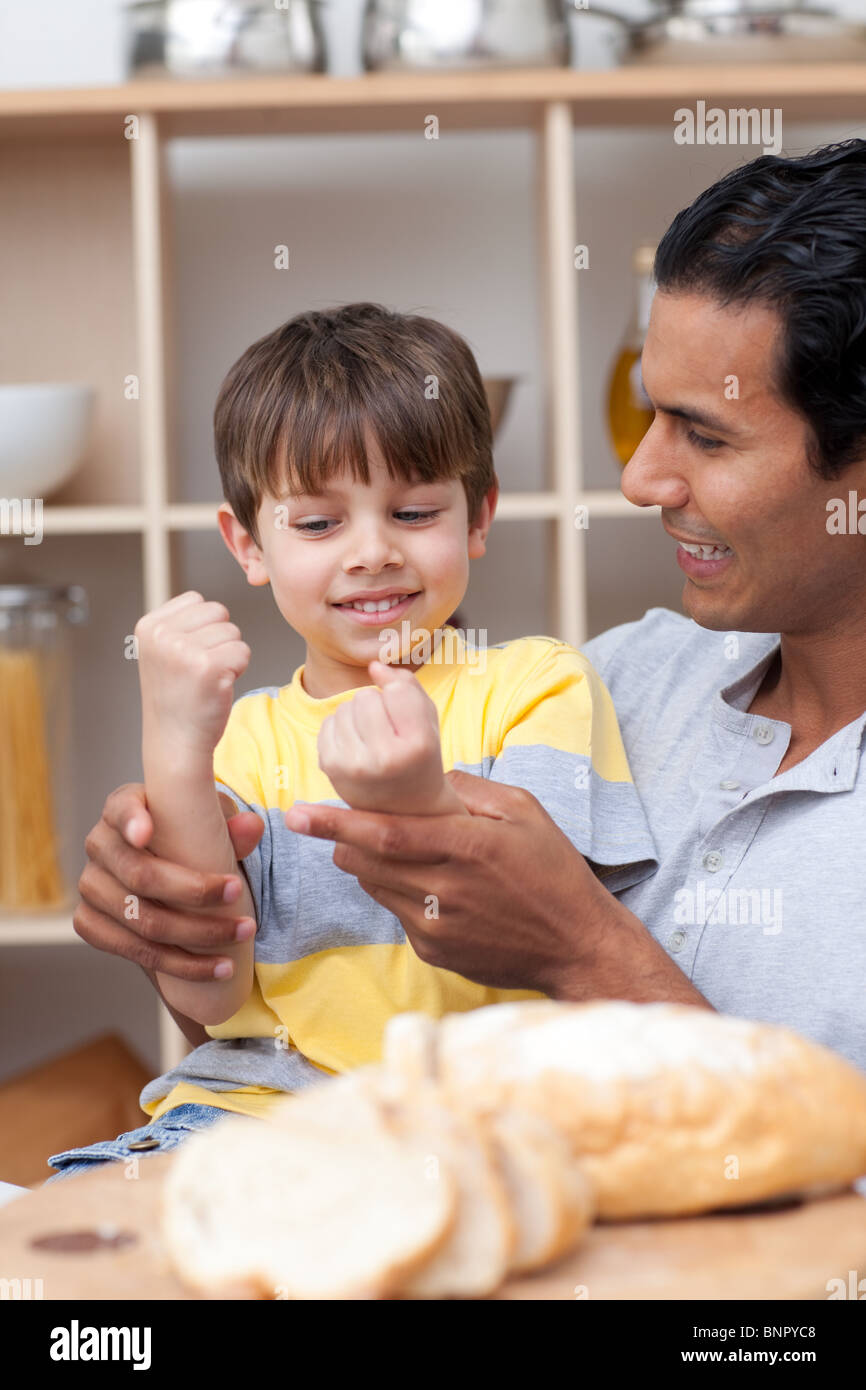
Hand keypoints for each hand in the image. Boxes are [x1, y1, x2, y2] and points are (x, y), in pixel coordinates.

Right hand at [74, 782, 263, 984]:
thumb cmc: (188, 837)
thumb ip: (230, 825)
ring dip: (196, 935)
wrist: (167, 873)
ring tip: (240, 936)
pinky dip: (179, 964)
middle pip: (140, 875)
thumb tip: (252, 827)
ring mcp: (91, 887)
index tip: (147, 833)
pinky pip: (132, 951)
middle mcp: (99, 845)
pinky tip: (214, 968)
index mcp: (123, 808)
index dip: (132, 821)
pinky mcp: (90, 923)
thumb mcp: (209, 822)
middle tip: (239, 894)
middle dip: (193, 891)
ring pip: (141, 920)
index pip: (121, 810)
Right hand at [135, 590, 250, 761]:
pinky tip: (217, 687)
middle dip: (219, 638)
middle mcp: (162, 635)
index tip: (187, 657)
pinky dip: (239, 669)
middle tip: (201, 669)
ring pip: (233, 631)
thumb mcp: (162, 652)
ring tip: (208, 678)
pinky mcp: (208, 667)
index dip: (204, 627)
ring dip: (229, 655)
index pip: (197, 600)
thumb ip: (178, 624)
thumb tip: (204, 602)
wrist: (176, 741)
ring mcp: (183, 650)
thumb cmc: (177, 696)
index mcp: (149, 626)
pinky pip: (243, 651)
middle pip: (218, 611)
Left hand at [284, 769, 710, 1006]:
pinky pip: (396, 914)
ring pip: (376, 888)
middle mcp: (446, 890)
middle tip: (318, 821)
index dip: (338, 823)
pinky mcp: (434, 952)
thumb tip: (427, 777)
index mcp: (468, 847)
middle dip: (339, 841)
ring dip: (363, 865)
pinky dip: (394, 893)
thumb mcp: (525, 811)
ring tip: (372, 847)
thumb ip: (472, 788)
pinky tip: (419, 883)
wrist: (577, 944)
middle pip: (367, 864)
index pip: (386, 833)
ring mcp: (437, 927)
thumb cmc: (555, 871)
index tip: (300, 812)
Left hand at [317, 660, 465, 815]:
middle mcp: (384, 758)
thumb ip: (406, 685)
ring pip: (344, 707)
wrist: (404, 808)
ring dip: (356, 717)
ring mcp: (352, 765)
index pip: (396, 690)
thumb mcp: (428, 719)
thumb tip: (373, 666)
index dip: (400, 697)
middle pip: (366, 697)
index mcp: (417, 745)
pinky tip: (356, 749)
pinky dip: (341, 729)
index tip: (407, 722)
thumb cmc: (419, 758)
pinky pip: (328, 722)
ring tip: (372, 742)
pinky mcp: (329, 767)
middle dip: (376, 706)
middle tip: (388, 734)